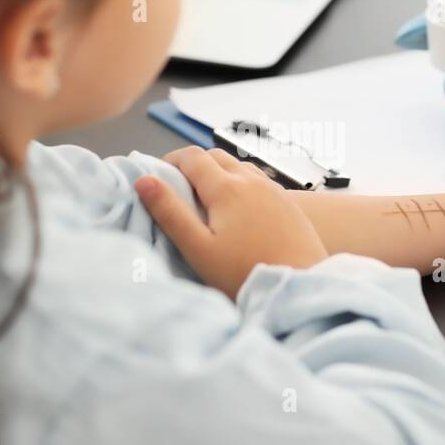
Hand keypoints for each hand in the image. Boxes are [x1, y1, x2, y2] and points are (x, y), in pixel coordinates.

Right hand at [135, 147, 328, 299]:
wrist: (300, 287)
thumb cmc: (245, 274)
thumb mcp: (198, 248)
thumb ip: (170, 212)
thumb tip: (145, 181)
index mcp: (226, 188)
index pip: (192, 157)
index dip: (170, 160)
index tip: (157, 176)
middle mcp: (252, 181)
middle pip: (216, 156)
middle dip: (194, 164)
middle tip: (179, 188)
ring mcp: (274, 190)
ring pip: (240, 167)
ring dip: (219, 173)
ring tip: (207, 199)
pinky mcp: (289, 205)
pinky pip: (260, 182)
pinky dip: (241, 184)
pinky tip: (239, 210)